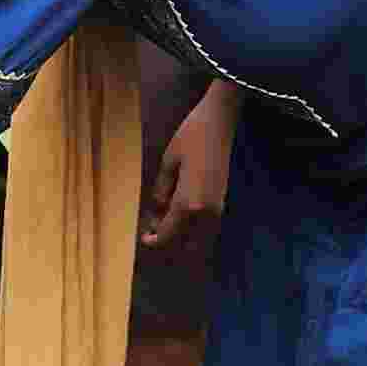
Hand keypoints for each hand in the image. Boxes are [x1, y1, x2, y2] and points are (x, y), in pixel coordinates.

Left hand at [143, 85, 236, 251]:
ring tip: (166, 221)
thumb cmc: (191, 137)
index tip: (144, 238)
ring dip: (183, 236)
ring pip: (199, 237)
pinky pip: (207, 226)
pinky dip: (194, 227)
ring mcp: (217, 208)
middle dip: (169, 241)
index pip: (168, 234)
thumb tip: (157, 209)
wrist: (220, 123)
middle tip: (153, 231)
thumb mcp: (168, 163)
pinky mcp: (222, 201)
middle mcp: (205, 212)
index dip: (154, 240)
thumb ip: (161, 191)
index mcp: (187, 204)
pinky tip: (181, 214)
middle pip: (186, 242)